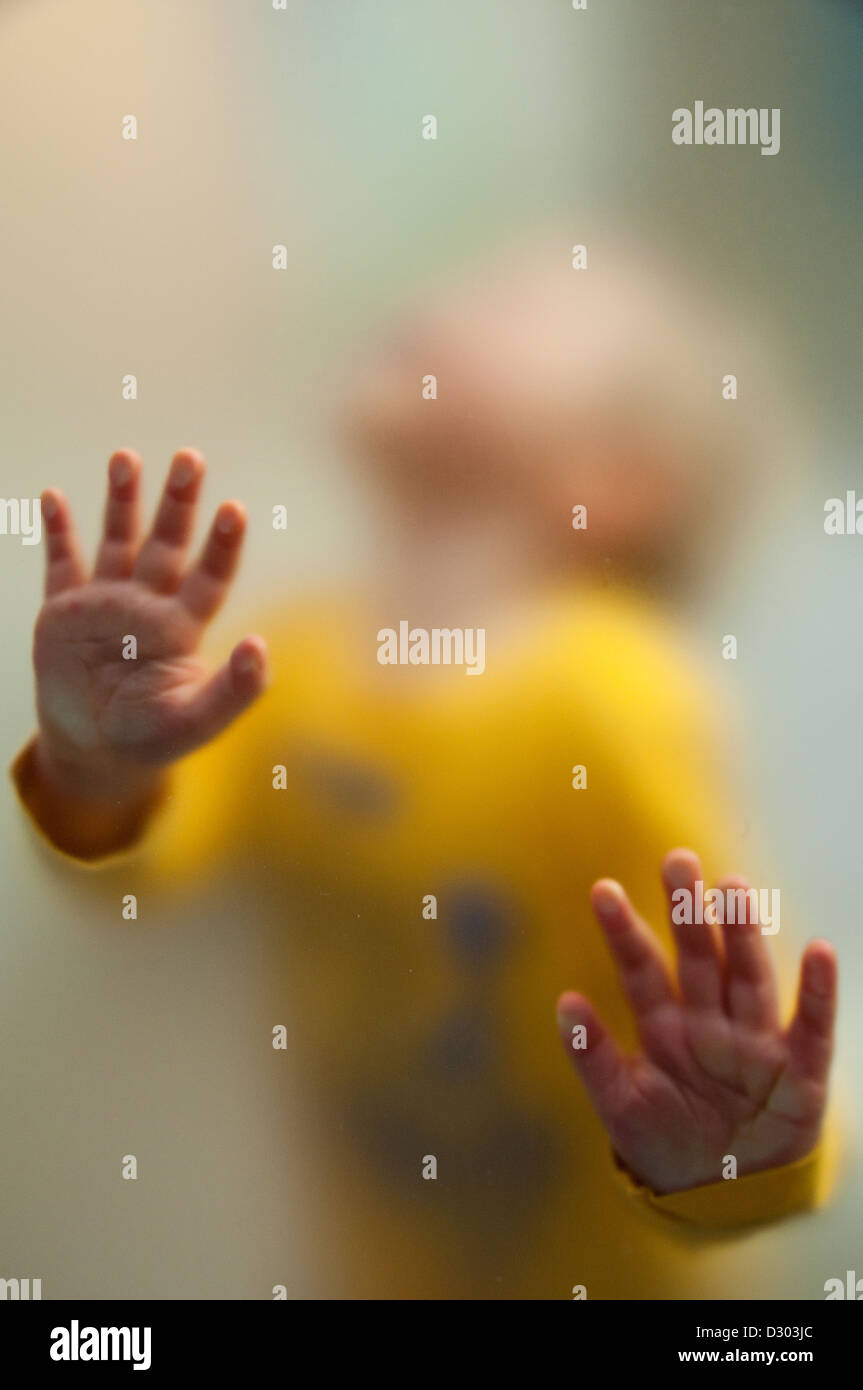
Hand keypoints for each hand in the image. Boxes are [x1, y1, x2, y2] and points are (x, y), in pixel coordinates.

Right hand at [33, 448, 267, 801]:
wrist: (95, 751)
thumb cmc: (151, 738)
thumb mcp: (194, 722)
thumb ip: (232, 691)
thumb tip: (261, 647)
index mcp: (183, 626)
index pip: (210, 576)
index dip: (222, 545)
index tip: (235, 510)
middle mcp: (149, 603)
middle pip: (168, 542)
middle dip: (178, 501)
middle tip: (191, 457)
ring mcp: (106, 601)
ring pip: (118, 539)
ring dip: (123, 500)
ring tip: (127, 457)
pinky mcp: (63, 612)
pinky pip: (61, 564)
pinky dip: (57, 532)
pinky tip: (55, 497)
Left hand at [557, 848, 836, 1193]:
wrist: (720, 1198)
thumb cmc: (666, 1142)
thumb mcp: (620, 1106)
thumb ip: (592, 1057)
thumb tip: (563, 1000)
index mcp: (664, 1025)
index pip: (642, 969)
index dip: (624, 932)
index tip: (603, 891)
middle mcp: (709, 1021)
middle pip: (699, 957)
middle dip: (688, 911)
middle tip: (677, 860)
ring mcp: (754, 1042)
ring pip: (749, 978)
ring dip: (744, 935)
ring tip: (735, 889)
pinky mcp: (799, 1072)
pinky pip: (811, 1028)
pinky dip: (817, 993)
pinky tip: (819, 951)